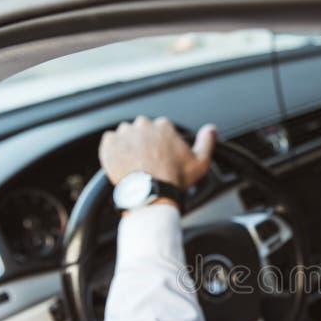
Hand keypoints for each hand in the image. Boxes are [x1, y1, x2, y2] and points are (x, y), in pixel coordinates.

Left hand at [98, 116, 216, 188]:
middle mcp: (143, 125)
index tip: (163, 154)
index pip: (162, 128)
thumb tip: (211, 130)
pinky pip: (109, 141)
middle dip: (145, 142)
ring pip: (126, 134)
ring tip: (135, 163)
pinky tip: (123, 162)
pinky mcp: (109, 144)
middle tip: (149, 160)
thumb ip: (207, 142)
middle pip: (143, 129)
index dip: (162, 142)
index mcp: (163, 126)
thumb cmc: (173, 179)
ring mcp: (124, 134)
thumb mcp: (200, 163)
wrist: (150, 194)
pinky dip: (114, 149)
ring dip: (129, 144)